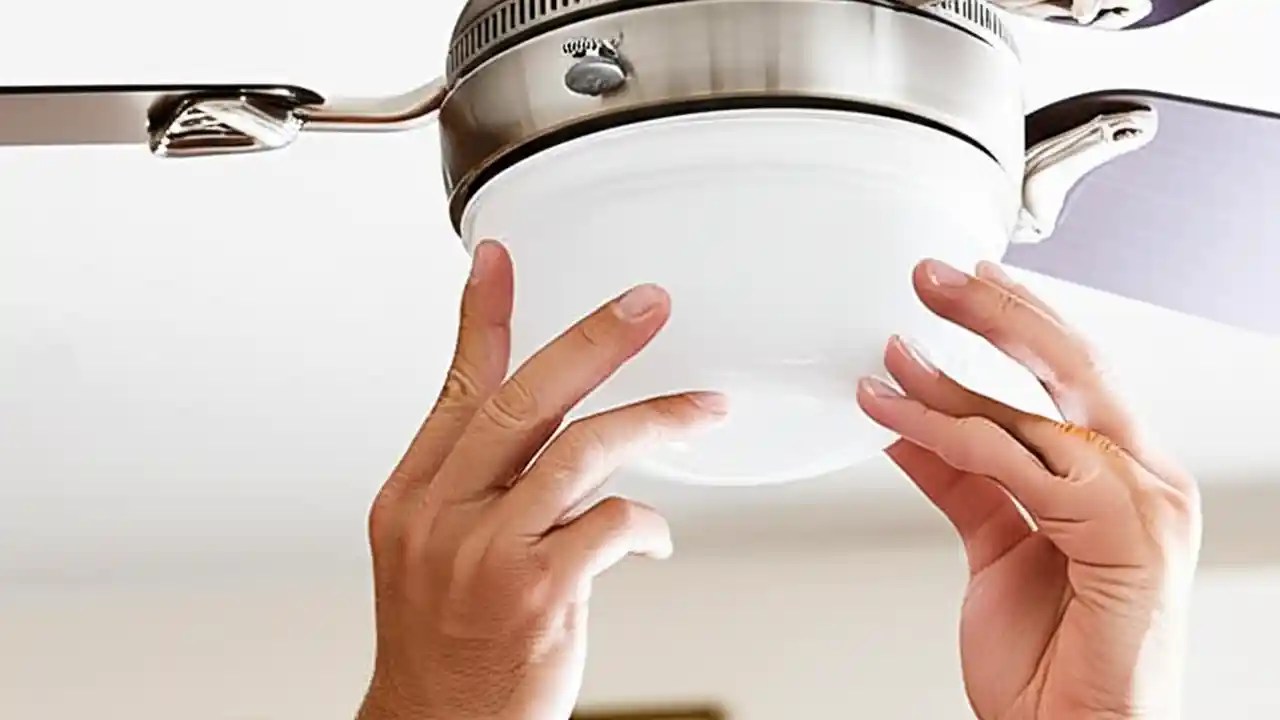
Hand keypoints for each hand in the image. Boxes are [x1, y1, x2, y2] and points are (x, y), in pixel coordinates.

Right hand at [358, 242, 725, 719]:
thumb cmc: (445, 646)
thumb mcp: (432, 554)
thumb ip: (481, 488)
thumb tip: (553, 437)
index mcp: (414, 497)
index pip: (456, 388)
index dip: (481, 317)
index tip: (499, 258)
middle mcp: (443, 517)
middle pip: (525, 400)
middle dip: (594, 340)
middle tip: (647, 304)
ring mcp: (489, 554)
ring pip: (584, 450)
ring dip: (655, 419)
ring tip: (703, 407)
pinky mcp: (540, 593)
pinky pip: (614, 524)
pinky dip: (649, 524)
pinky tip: (655, 538)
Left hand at [857, 259, 1200, 719]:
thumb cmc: (1050, 662)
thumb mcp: (993, 546)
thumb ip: (959, 478)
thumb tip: (907, 425)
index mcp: (1120, 477)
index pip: (1071, 374)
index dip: (1015, 323)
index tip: (958, 288)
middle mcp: (1142, 480)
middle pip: (1072, 366)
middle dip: (997, 313)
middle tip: (930, 278)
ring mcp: (1142, 504)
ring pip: (1038, 411)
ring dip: (952, 376)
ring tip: (889, 354)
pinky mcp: (1126, 535)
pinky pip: (1019, 465)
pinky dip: (950, 432)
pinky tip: (898, 416)